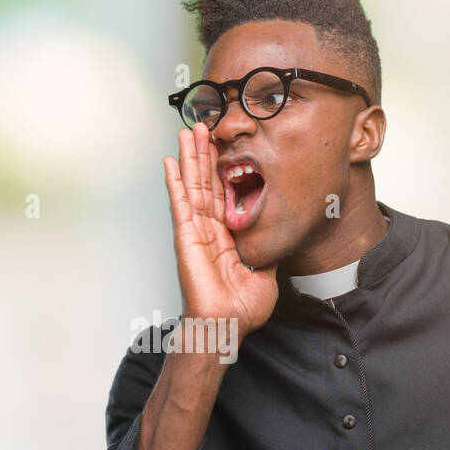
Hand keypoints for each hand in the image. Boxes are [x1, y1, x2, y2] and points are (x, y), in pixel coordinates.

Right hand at [163, 123, 278, 340]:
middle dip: (205, 153)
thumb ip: (269, 250)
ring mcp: (196, 230)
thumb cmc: (243, 307)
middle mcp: (210, 229)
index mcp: (228, 236)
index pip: (226, 194)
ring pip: (193, 185)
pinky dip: (173, 181)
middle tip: (204, 125)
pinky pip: (180, 203)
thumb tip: (280, 237)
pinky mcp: (186, 236)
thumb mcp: (267, 272)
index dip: (224, 169)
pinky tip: (168, 162)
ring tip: (186, 131)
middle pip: (207, 182)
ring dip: (189, 157)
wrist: (228, 324)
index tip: (225, 146)